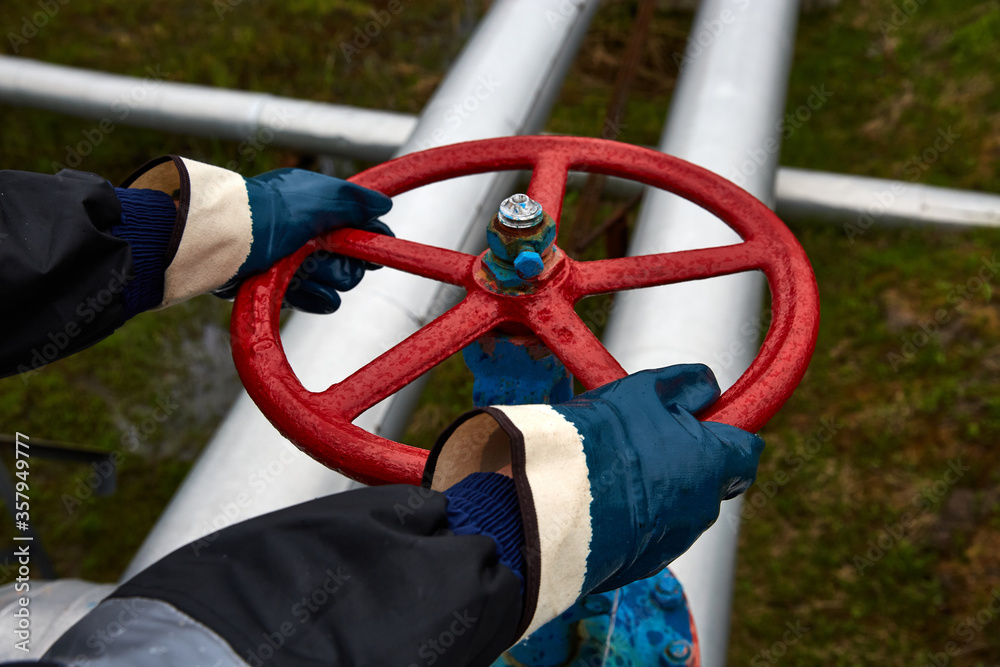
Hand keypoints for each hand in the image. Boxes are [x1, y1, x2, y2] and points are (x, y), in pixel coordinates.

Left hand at [213, 168, 392, 312]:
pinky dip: (312, 296)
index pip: (360, 226)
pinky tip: (300, 288)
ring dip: (323, 277)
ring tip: (299, 269)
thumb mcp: (322, 196)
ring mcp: (298, 263)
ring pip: (337, 282)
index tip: (379, 245)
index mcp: (319, 208)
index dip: (372, 237)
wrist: (227, 241)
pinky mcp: (285, 288)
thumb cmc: (273, 212)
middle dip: (342, 261)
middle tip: (321, 252)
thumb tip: (383, 206)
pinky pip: (318, 300)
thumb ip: (357, 200)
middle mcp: (310, 235)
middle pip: (353, 261)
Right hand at [549, 363, 762, 592]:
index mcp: (712, 464)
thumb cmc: (604, 438)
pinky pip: (650, 536)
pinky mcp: (645, 564)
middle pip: (709, 482)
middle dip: (686, 463)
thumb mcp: (643, 390)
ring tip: (613, 474)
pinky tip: (601, 503)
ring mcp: (675, 541)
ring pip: (678, 510)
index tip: (707, 425)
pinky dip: (635, 520)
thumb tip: (708, 386)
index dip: (731, 437)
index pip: (748, 454)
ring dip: (659, 492)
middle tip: (645, 443)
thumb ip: (685, 384)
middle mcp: (703, 508)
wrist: (558, 499)